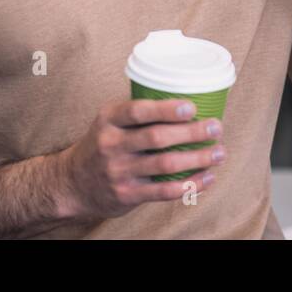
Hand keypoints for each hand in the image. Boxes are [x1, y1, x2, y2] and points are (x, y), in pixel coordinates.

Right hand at [57, 97, 224, 219]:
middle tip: (216, 128)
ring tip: (219, 152)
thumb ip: (139, 112)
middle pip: (157, 137)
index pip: (138, 110)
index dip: (167, 109)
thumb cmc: (103, 144)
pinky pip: (164, 190)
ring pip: (165, 164)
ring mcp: (118, 171)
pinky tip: (207, 177)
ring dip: (198, 158)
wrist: (72, 183)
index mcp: (108, 119)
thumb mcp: (109, 121)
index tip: (192, 107)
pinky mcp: (127, 195)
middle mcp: (111, 144)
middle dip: (192, 132)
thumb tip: (189, 97)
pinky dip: (190, 184)